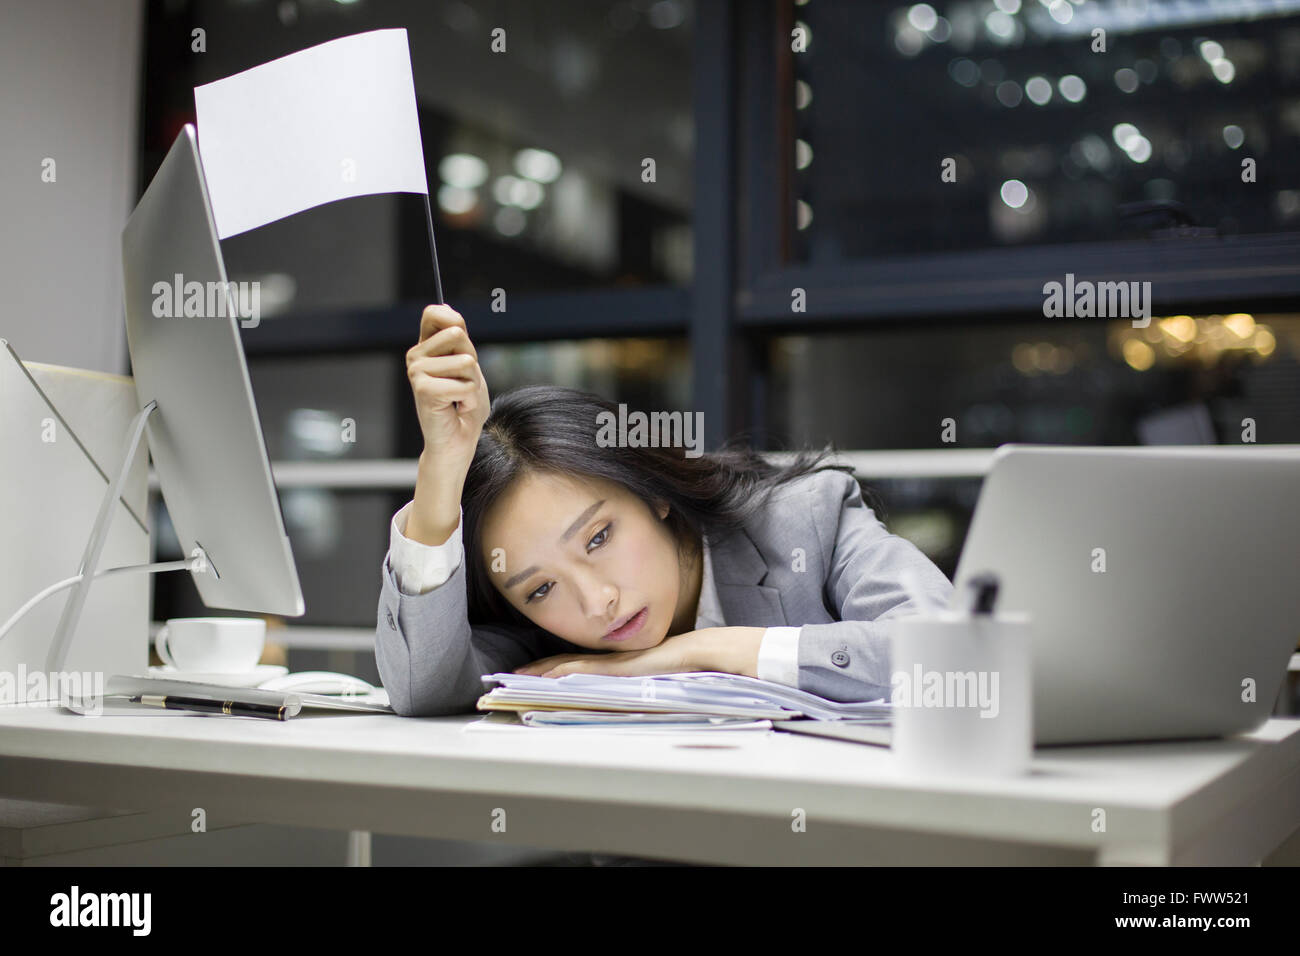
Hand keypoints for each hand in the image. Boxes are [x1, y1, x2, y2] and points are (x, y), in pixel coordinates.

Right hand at [406, 304, 489, 469]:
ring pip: (466, 362)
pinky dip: (470, 399)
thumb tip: (449, 310)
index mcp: (425, 347)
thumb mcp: (469, 365)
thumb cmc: (464, 405)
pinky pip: (466, 384)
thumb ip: (460, 339)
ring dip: (472, 383)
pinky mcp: (424, 390)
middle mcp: (415, 356)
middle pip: (458, 335)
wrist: (458, 441)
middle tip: (462, 383)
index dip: (456, 323)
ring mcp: (416, 372)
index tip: (460, 349)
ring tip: (459, 398)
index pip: (435, 312)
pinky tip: (456, 408)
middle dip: (472, 361)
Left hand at [513, 630, 706, 678]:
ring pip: (567, 666)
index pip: (571, 667)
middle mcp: (604, 661)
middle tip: (511, 676)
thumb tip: (615, 700)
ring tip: (519, 676)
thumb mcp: (644, 682)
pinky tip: (548, 676)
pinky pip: (583, 669)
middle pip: (562, 665)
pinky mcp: (614, 666)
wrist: (690, 655)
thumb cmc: (673, 668)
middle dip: (536, 670)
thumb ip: (628, 688)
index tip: (527, 675)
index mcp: (609, 665)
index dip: (548, 670)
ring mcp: (608, 662)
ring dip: (542, 671)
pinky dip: (563, 671)